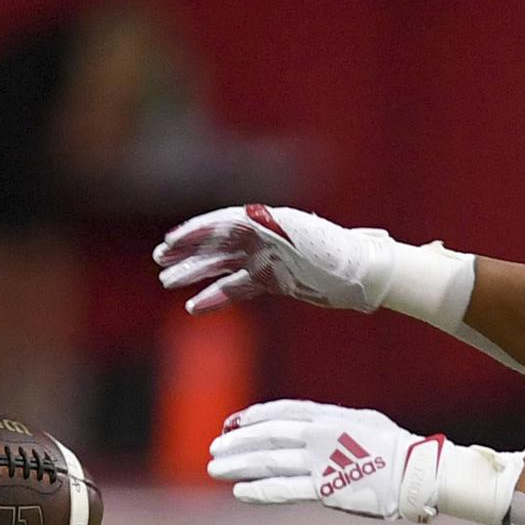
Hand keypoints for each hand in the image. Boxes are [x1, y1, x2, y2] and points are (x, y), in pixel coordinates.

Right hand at [155, 204, 400, 314]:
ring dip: (195, 274)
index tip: (170, 241)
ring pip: (223, 266)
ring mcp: (267, 258)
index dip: (194, 232)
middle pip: (217, 242)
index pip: (222, 223)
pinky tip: (195, 306)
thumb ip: (273, 229)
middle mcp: (264, 237)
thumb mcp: (304, 239)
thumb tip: (246, 218)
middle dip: (187, 251)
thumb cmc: (337, 254)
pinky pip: (238, 287)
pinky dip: (217, 296)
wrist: (364, 275)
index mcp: (268, 222)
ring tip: (167, 282)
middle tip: (160, 260)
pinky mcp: (274, 280)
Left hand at [209, 400, 434, 517]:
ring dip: (239, 464)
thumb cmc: (396, 447)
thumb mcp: (362, 422)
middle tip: (215, 448)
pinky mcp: (326, 488)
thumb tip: (315, 426)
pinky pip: (285, 489)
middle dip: (238, 441)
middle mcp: (319, 435)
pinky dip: (260, 490)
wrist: (417, 470)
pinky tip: (240, 491)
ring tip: (215, 469)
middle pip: (267, 435)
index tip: (233, 422)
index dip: (253, 416)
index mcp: (328, 416)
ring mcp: (321, 461)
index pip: (281, 411)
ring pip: (269, 461)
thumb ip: (334, 423)